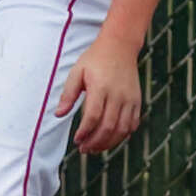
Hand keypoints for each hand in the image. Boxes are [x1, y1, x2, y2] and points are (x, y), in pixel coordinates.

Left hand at [54, 34, 143, 153]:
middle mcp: (118, 94)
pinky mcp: (137, 101)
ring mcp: (130, 99)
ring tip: (95, 148)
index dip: (85, 132)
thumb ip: (68, 94)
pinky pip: (132, 124)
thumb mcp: (77, 72)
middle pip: (108, 127)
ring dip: (109, 143)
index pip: (93, 117)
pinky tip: (110, 139)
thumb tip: (59, 115)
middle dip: (95, 142)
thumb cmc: (95, 59)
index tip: (77, 140)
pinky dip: (122, 136)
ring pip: (122, 129)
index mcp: (101, 87)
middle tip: (84, 149)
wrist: (120, 46)